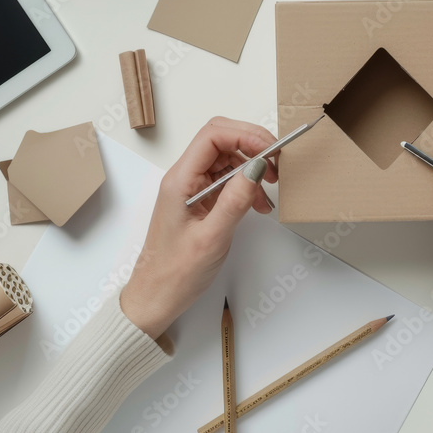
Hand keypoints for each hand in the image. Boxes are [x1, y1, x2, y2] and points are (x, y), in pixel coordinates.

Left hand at [121, 117, 277, 338]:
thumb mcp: (213, 236)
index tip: (271, 152)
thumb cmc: (176, 272)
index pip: (213, 135)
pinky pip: (226, 181)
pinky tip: (258, 206)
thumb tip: (258, 166)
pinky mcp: (200, 201)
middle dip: (252, 147)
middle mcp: (184, 178)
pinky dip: (246, 187)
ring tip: (268, 194)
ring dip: (252, 170)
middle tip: (276, 166)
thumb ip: (236, 198)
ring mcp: (192, 188)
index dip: (246, 135)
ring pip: (227, 160)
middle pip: (221, 141)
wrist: (156, 297)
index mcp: (180, 180)